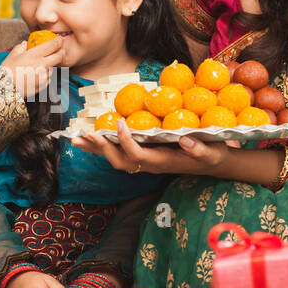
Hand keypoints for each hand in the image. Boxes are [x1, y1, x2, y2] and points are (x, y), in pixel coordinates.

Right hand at [0, 37, 66, 99]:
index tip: (59, 40)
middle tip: (59, 50)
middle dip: (61, 52)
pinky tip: (36, 76)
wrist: (4, 90)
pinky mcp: (43, 86)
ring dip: (50, 66)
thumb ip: (20, 47)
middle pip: (59, 57)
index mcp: (34, 55)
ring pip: (53, 69)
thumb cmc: (7, 71)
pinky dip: (45, 77)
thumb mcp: (12, 56)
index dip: (58, 41)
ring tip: (39, 67)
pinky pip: (48, 79)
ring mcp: (43, 77)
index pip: (53, 45)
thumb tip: (25, 43)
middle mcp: (42, 65)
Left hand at [71, 119, 236, 175]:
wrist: (210, 164)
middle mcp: (149, 165)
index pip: (138, 155)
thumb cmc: (212, 155)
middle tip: (85, 134)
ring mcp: (144, 162)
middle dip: (101, 148)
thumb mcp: (211, 152)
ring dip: (95, 149)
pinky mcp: (142, 156)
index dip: (126, 141)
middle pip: (119, 161)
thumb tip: (187, 140)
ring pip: (114, 158)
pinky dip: (102, 146)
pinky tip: (90, 137)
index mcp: (162, 162)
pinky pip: (118, 153)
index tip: (120, 122)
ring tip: (75, 139)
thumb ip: (200, 149)